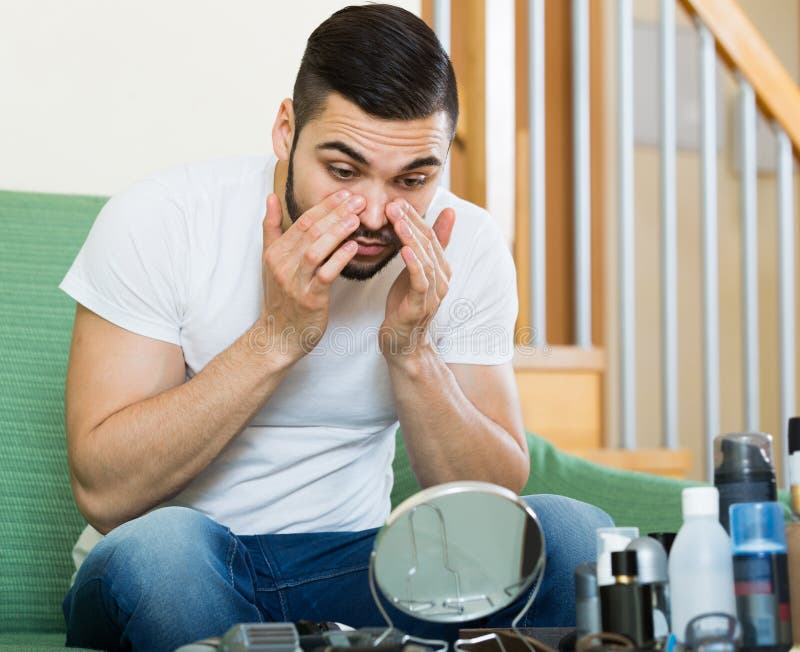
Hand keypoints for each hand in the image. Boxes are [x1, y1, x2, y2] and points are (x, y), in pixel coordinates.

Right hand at [258, 190, 363, 359]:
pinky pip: (324, 275)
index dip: (325, 205)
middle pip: (310, 231)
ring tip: (356, 219)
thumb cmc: (281, 298)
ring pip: (315, 250)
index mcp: (276, 252)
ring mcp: (295, 282)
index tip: (346, 194)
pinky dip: (339, 259)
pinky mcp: (309, 299)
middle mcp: (283, 264)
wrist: (277, 336)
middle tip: (358, 200)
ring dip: (336, 232)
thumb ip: (272, 228)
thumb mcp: (270, 261)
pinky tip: (353, 247)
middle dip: (336, 213)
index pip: (303, 221)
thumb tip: (270, 197)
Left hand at [379, 199, 455, 358]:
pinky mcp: (420, 307)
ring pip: (426, 259)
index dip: (415, 217)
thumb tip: (441, 216)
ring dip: (411, 238)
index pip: (430, 236)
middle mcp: (442, 279)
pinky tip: (404, 250)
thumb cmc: (405, 306)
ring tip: (397, 220)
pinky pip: (420, 282)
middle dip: (411, 222)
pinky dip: (414, 264)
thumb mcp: (413, 272)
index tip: (397, 200)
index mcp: (440, 269)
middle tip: (394, 203)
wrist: (402, 345)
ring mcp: (433, 294)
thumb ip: (423, 248)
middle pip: (429, 244)